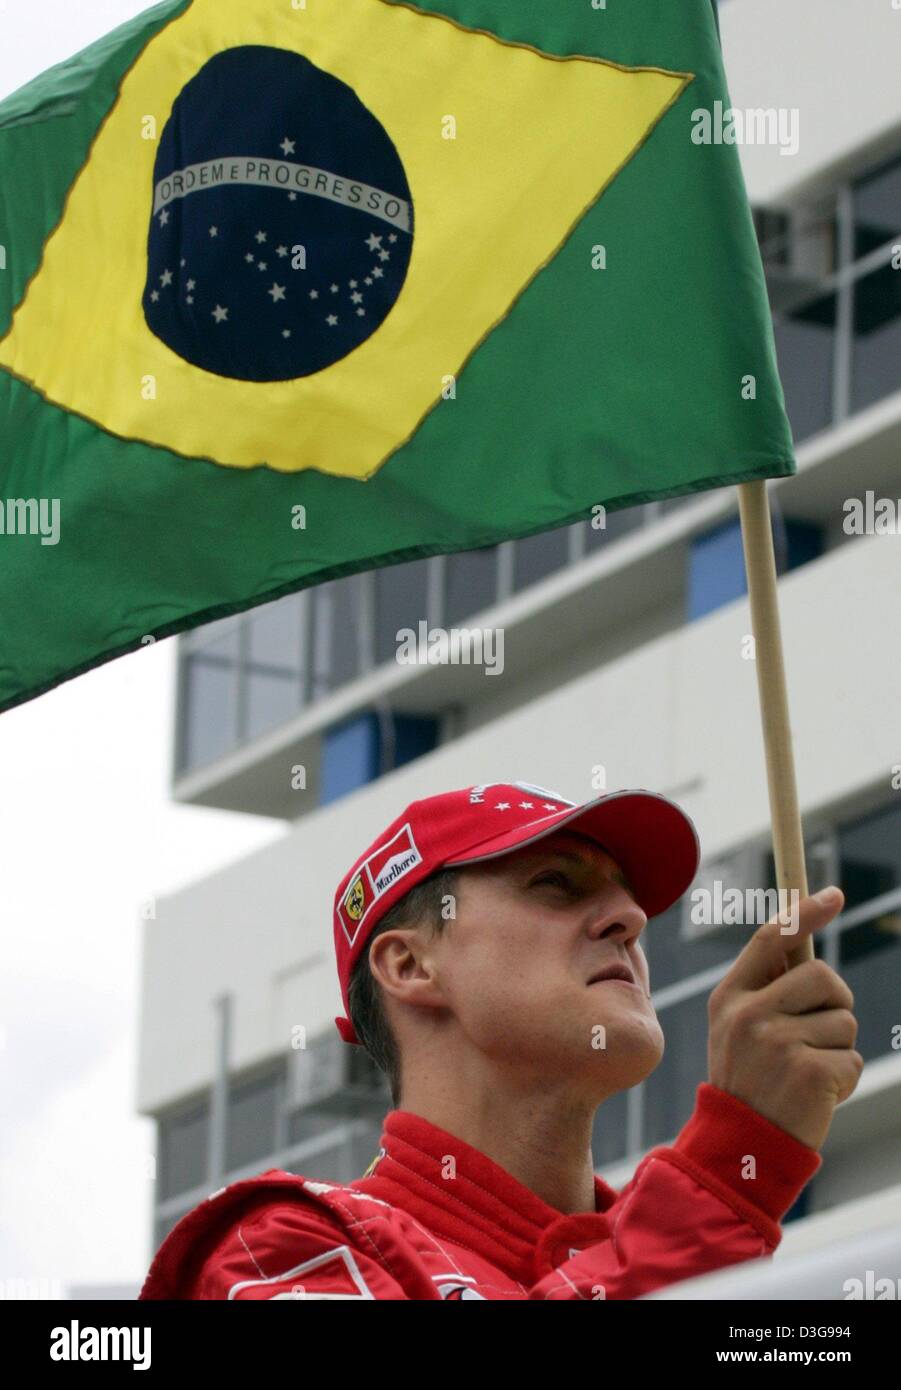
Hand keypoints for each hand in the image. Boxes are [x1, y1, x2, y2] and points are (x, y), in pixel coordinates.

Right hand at [707, 887, 862, 1150]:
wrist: (742, 1146)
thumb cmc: (749, 1080)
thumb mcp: (737, 1028)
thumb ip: (764, 988)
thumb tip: (802, 939)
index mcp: (730, 996)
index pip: (770, 938)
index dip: (804, 913)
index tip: (833, 895)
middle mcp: (750, 1013)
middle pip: (822, 976)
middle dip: (835, 1003)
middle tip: (815, 1035)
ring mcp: (778, 1042)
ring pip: (844, 1020)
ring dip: (838, 1047)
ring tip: (807, 1073)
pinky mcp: (808, 1071)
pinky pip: (852, 1057)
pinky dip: (844, 1079)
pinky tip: (816, 1095)